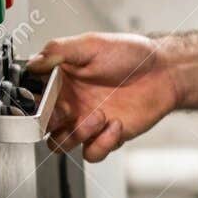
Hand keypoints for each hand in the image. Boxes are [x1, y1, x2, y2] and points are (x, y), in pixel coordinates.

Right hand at [26, 33, 176, 162]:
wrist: (164, 71)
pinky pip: (91, 154)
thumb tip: (33, 62)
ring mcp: (86, 122)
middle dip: (50, 123)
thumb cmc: (130, 55)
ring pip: (60, 145)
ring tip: (99, 116)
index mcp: (61, 82)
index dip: (34, 104)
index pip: (33, 99)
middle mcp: (70, 104)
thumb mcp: (91, 44)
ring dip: (75, 135)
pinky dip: (101, 144)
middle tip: (68, 110)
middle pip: (41, 127)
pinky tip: (116, 124)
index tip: (45, 100)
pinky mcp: (106, 137)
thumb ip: (59, 51)